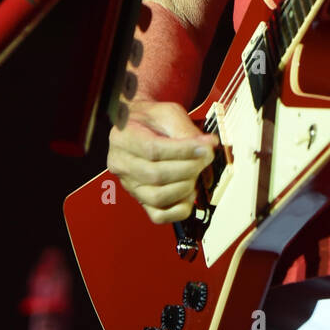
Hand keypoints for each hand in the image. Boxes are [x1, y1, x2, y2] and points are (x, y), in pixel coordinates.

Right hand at [107, 99, 217, 224]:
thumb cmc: (152, 120)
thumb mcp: (168, 113)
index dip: (184, 151)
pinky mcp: (141, 200)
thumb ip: (186, 129)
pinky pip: (159, 216)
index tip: (206, 147)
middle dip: (189, 167)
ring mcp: (129, 186)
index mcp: (123, 138)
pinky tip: (190, 191)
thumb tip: (208, 146)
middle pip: (156, 175)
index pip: (153, 150)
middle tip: (206, 157)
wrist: (139, 126)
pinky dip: (179, 208)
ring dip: (186, 186)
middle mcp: (121, 164)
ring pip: (157, 197)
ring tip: (198, 171)